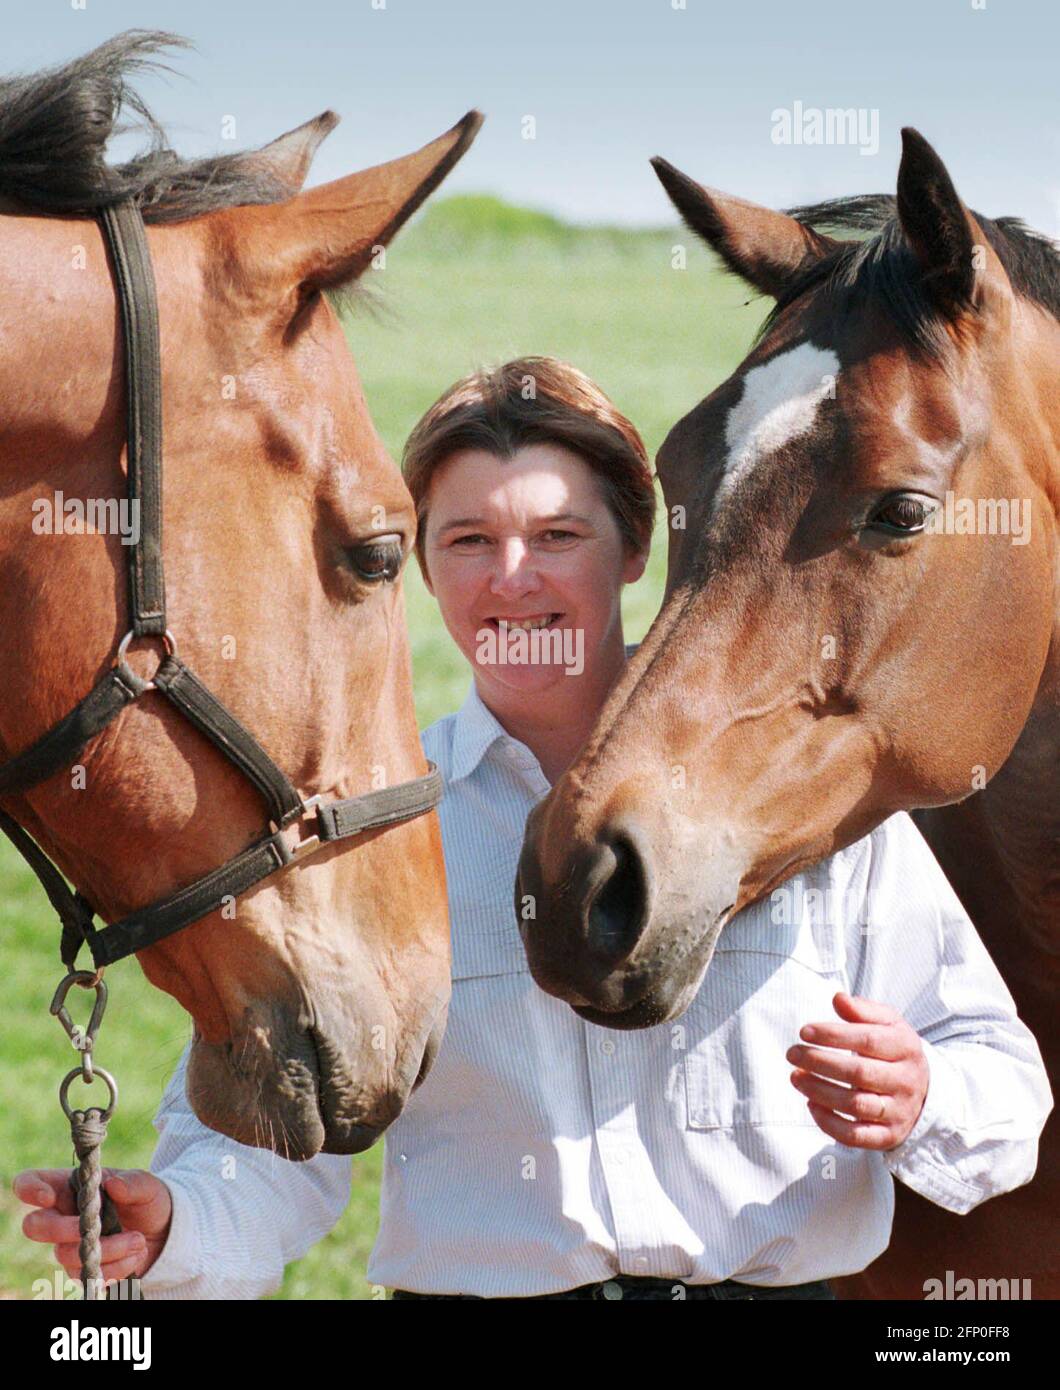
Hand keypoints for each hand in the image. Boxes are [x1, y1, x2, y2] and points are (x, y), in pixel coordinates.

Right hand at [14, 1167, 172, 1286]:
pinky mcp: (81, 1270)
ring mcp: (69, 1245)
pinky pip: (87, 1276)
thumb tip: (113, 1184)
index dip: (30, 1189)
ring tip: (139, 1240)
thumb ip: (134, 1183)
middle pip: (35, 1226)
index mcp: (70, 1186)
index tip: (48, 1197)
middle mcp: (63, 1215)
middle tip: (97, 1226)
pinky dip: (116, 1267)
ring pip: (66, 1254)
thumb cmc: (147, 1201)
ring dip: (107, 1249)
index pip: (31, 1183)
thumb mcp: (148, 1186)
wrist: (164, 1232)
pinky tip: (137, 1254)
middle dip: (64, 1229)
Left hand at [786, 992, 928, 1149]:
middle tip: (793, 1053)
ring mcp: (898, 1111)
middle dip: (820, 1062)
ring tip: (795, 1076)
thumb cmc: (894, 1051)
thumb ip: (863, 1010)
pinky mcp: (888, 1136)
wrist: (923, 1091)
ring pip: (856, 1105)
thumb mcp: (888, 1024)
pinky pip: (856, 1136)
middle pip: (860, 1074)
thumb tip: (838, 999)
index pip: (868, 1041)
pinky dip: (830, 1123)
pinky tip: (811, 1104)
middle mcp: (905, 1082)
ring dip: (820, 1091)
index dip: (834, 1035)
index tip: (805, 1031)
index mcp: (906, 1048)